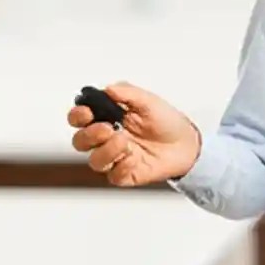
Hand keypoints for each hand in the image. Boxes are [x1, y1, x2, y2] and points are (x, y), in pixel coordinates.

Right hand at [68, 81, 201, 186]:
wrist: (186, 142)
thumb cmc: (164, 120)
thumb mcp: (148, 101)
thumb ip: (127, 93)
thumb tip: (107, 89)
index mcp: (106, 118)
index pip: (79, 118)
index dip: (78, 116)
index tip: (87, 113)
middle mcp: (106, 139)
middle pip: (80, 141)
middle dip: (89, 135)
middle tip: (107, 129)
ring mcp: (114, 158)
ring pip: (94, 161)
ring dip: (107, 151)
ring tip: (126, 143)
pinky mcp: (124, 174)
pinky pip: (114, 176)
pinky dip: (122, 167)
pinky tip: (135, 159)